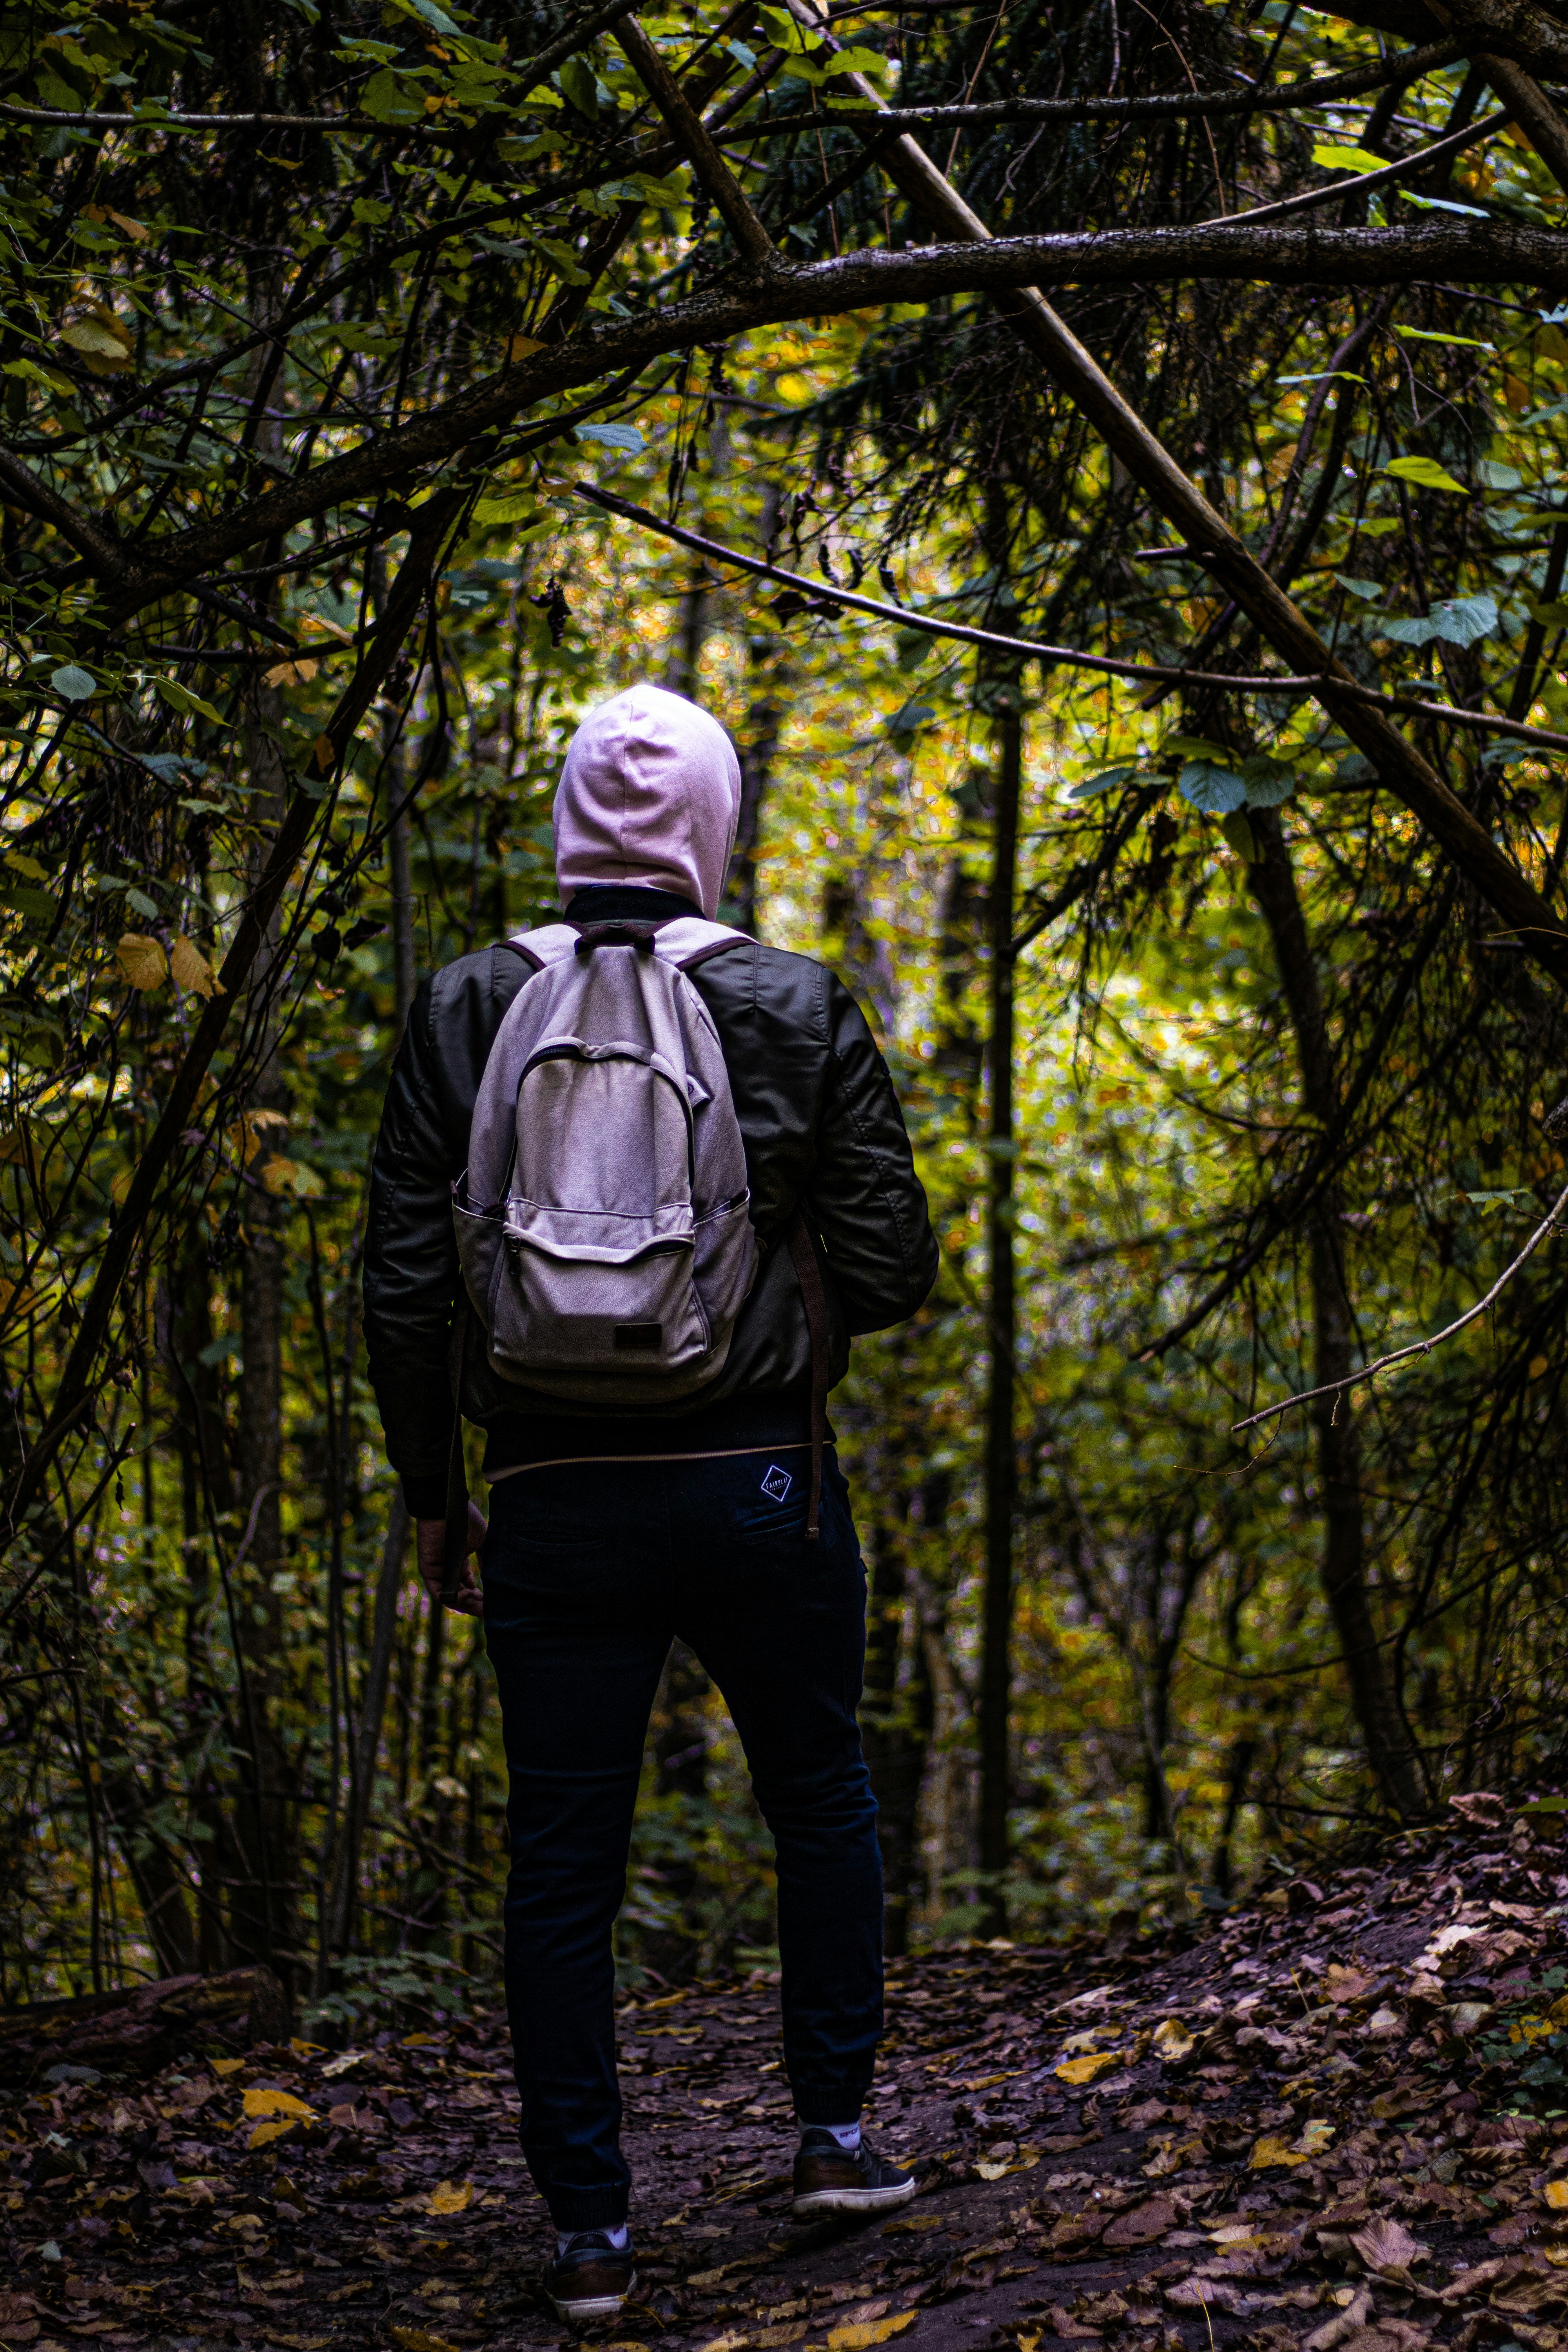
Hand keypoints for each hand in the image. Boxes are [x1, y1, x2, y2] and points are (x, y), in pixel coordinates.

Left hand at [416, 1499, 486, 1615]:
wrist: (447, 1505)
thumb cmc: (465, 1519)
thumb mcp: (483, 1543)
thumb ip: (488, 1561)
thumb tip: (499, 1579)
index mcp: (459, 1563)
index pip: (468, 1586)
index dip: (481, 1598)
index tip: (495, 1604)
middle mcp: (447, 1569)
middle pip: (461, 1595)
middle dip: (476, 1604)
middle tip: (491, 1610)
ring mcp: (437, 1571)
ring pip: (450, 1597)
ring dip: (467, 1604)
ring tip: (482, 1603)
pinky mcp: (428, 1570)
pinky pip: (439, 1592)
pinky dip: (453, 1598)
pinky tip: (468, 1594)